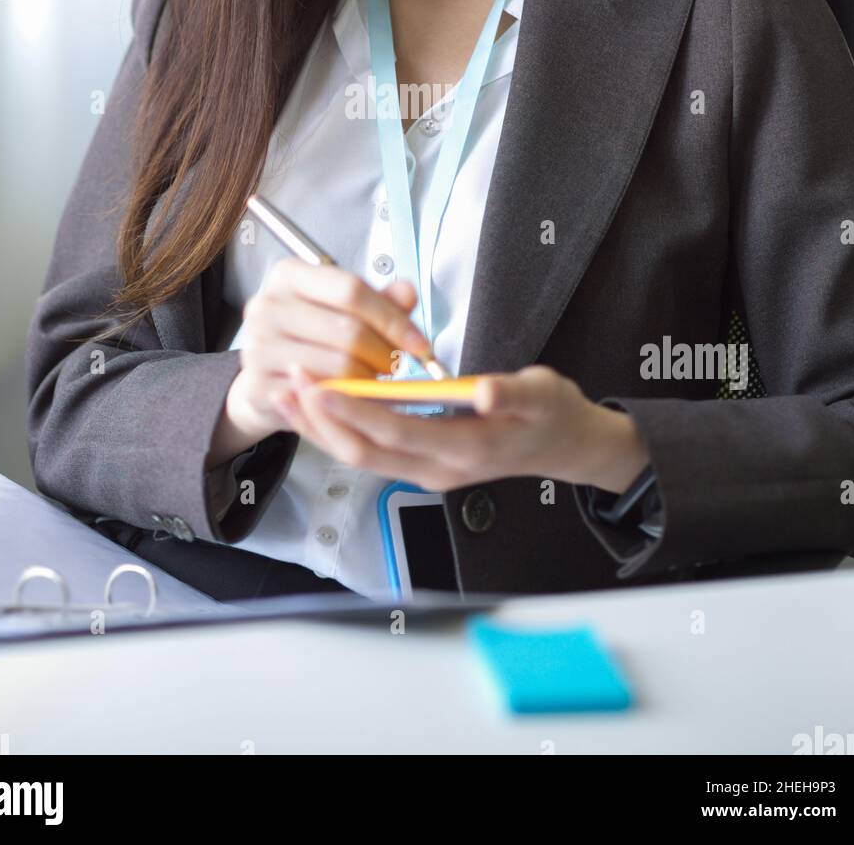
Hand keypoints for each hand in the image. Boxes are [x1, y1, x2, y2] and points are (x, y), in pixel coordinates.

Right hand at [224, 260, 428, 447]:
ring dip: (370, 379)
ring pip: (338, 366)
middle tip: (399, 366)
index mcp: (288, 275)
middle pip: (347, 330)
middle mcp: (267, 305)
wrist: (264, 375)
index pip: (351, 290)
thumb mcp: (339, 309)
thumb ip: (376, 300)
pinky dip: (348, 400)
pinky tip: (356, 398)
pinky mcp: (258, 384)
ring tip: (377, 381)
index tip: (418, 342)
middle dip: (385, 353)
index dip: (392, 318)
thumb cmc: (306, 336)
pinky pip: (321, 396)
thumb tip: (407, 293)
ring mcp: (258, 346)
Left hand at [272, 363, 651, 492]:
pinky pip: (370, 452)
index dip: (354, 410)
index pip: (396, 431)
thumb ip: (510, 392)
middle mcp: (438, 468)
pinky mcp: (422, 463)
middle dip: (321, 420)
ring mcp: (428, 470)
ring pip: (361, 455)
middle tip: (288, 383)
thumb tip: (483, 392)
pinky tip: (317, 409)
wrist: (567, 445)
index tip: (319, 386)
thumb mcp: (541, 393)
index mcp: (464, 449)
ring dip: (320, 428)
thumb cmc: (552, 413)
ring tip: (286, 394)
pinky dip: (338, 431)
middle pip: (365, 451)